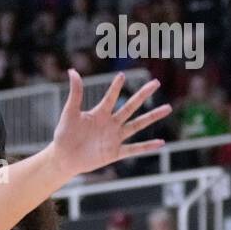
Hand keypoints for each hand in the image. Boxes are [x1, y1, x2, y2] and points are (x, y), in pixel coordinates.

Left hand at [49, 70, 170, 176]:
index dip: (116, 87)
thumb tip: (73, 71)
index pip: (110, 97)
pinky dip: (147, 146)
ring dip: (152, 117)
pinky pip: (134, 149)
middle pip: (130, 107)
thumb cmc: (64, 135)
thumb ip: (75, 93)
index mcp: (99, 114)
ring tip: (167, 108)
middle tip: (156, 83)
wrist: (63, 158)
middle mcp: (110, 124)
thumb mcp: (69, 113)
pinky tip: (161, 143)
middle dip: (142, 95)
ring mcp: (114, 138)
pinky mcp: (114, 152)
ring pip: (137, 125)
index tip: (122, 75)